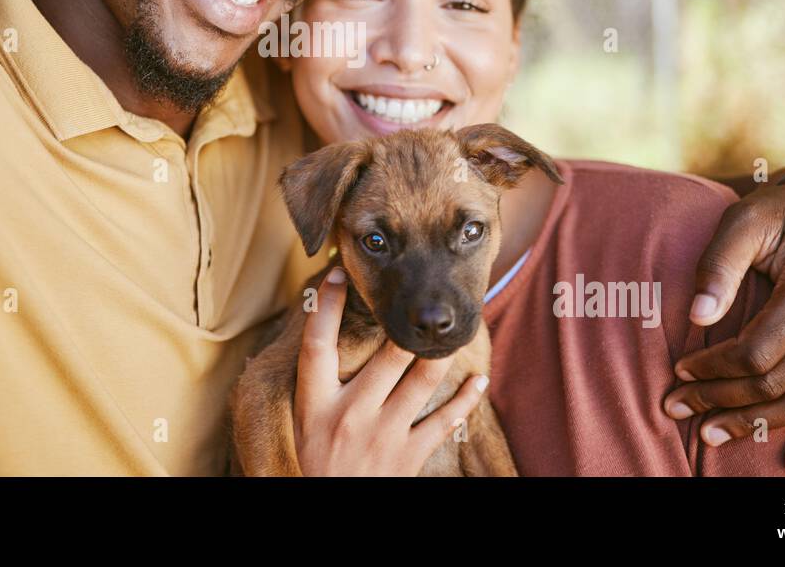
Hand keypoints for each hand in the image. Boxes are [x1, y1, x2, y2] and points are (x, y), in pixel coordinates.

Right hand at [292, 266, 488, 475]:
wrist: (330, 510)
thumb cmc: (317, 462)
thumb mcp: (305, 421)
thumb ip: (315, 380)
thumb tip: (319, 328)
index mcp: (315, 403)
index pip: (317, 344)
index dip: (326, 305)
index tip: (339, 274)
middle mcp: (348, 415)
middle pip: (386, 355)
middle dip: (405, 327)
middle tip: (418, 304)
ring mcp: (382, 436)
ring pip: (421, 379)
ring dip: (440, 353)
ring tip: (450, 333)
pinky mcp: (408, 457)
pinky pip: (444, 421)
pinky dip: (466, 398)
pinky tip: (479, 380)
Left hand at [663, 171, 784, 472]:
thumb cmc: (781, 213)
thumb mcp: (745, 220)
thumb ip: (718, 265)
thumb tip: (696, 317)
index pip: (757, 351)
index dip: (713, 367)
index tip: (677, 367)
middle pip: (777, 381)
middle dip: (721, 399)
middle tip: (676, 406)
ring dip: (758, 424)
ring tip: (710, 432)